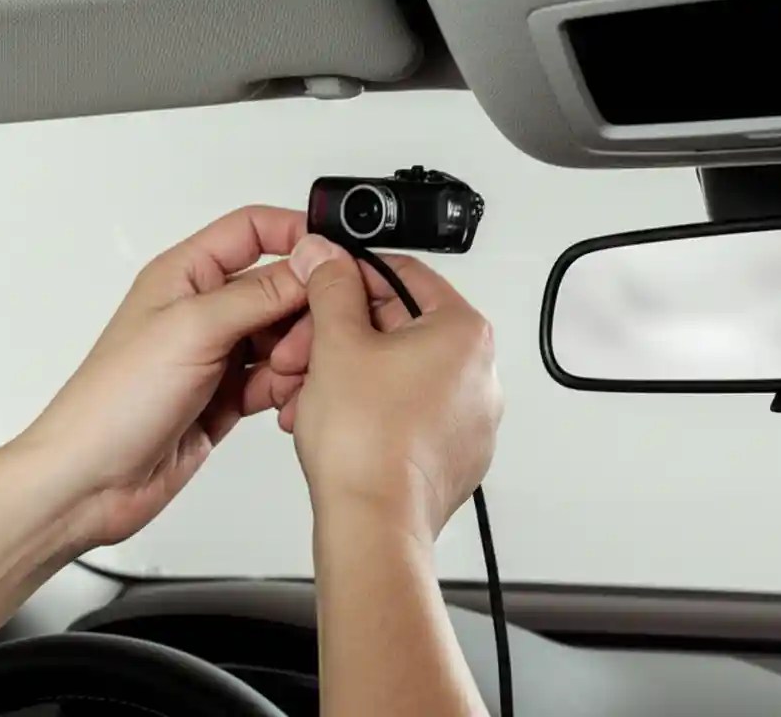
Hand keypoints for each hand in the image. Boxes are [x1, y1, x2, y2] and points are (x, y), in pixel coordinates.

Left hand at [16, 206, 310, 547]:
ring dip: (298, 355)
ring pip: (285, 336)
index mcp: (185, 274)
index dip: (297, 235)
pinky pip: (278, 379)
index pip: (253, 231)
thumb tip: (311, 259)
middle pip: (280, 287)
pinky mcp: (227, 396)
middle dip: (304, 311)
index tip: (336, 259)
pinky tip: (282, 403)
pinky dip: (288, 389)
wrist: (92, 481)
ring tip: (286, 378)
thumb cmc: (113, 402)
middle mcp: (202, 309)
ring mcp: (216, 354)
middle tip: (308, 341)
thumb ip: (259, 292)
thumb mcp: (193, 329)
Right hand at [274, 235, 502, 540]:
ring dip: (344, 375)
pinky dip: (366, 410)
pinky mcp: (454, 455)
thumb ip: (331, 286)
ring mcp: (470, 420)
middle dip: (337, 338)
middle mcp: (480, 374)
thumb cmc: (367, 445)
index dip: (349, 275)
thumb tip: (328, 255)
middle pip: (398, 328)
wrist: (373, 524)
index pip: (404, 275)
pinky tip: (328, 422)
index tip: (321, 283)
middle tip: (300, 351)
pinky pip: (406, 414)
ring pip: (396, 374)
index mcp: (465, 333)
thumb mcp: (337, 342)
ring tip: (306, 394)